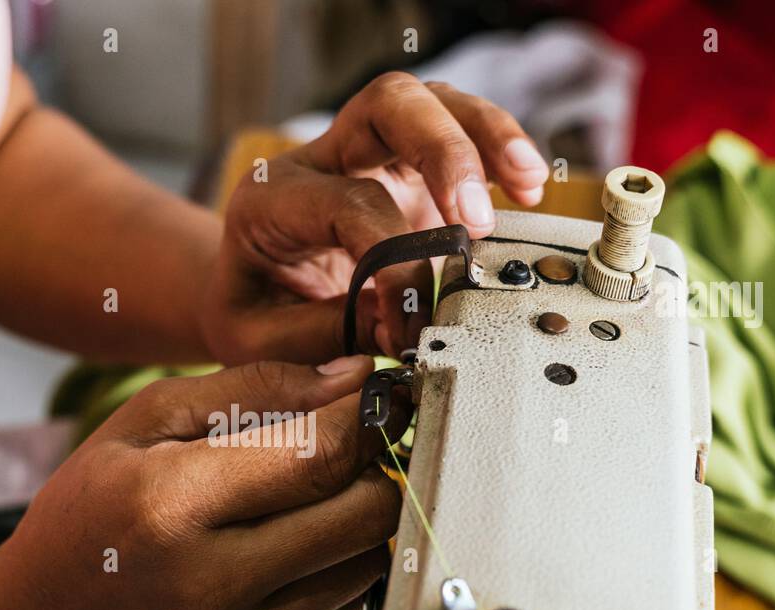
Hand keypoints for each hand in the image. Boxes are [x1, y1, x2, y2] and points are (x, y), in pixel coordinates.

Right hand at [5, 356, 406, 609]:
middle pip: (362, 516)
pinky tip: (284, 558)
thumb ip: (255, 388)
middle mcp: (204, 588)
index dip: (367, 420)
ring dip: (357, 523)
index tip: (381, 397)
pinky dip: (333, 574)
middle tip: (357, 447)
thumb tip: (357, 378)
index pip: (318, 456)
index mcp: (169, 505)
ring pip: (364, 565)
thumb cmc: (100, 505)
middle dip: (377, 469)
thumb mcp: (149, 420)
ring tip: (305, 504)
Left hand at [201, 72, 548, 364]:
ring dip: (486, 134)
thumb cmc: (250, 316)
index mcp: (273, 197)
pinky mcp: (407, 172)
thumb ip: (325, 336)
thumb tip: (401, 328)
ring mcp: (368, 157)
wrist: (246, 295)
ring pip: (430, 101)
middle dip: (445, 151)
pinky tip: (525, 187)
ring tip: (528, 186)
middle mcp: (321, 159)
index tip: (411, 323)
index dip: (393, 262)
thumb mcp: (260, 342)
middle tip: (476, 223)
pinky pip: (455, 130)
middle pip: (388, 105)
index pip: (350, 203)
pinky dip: (496, 150)